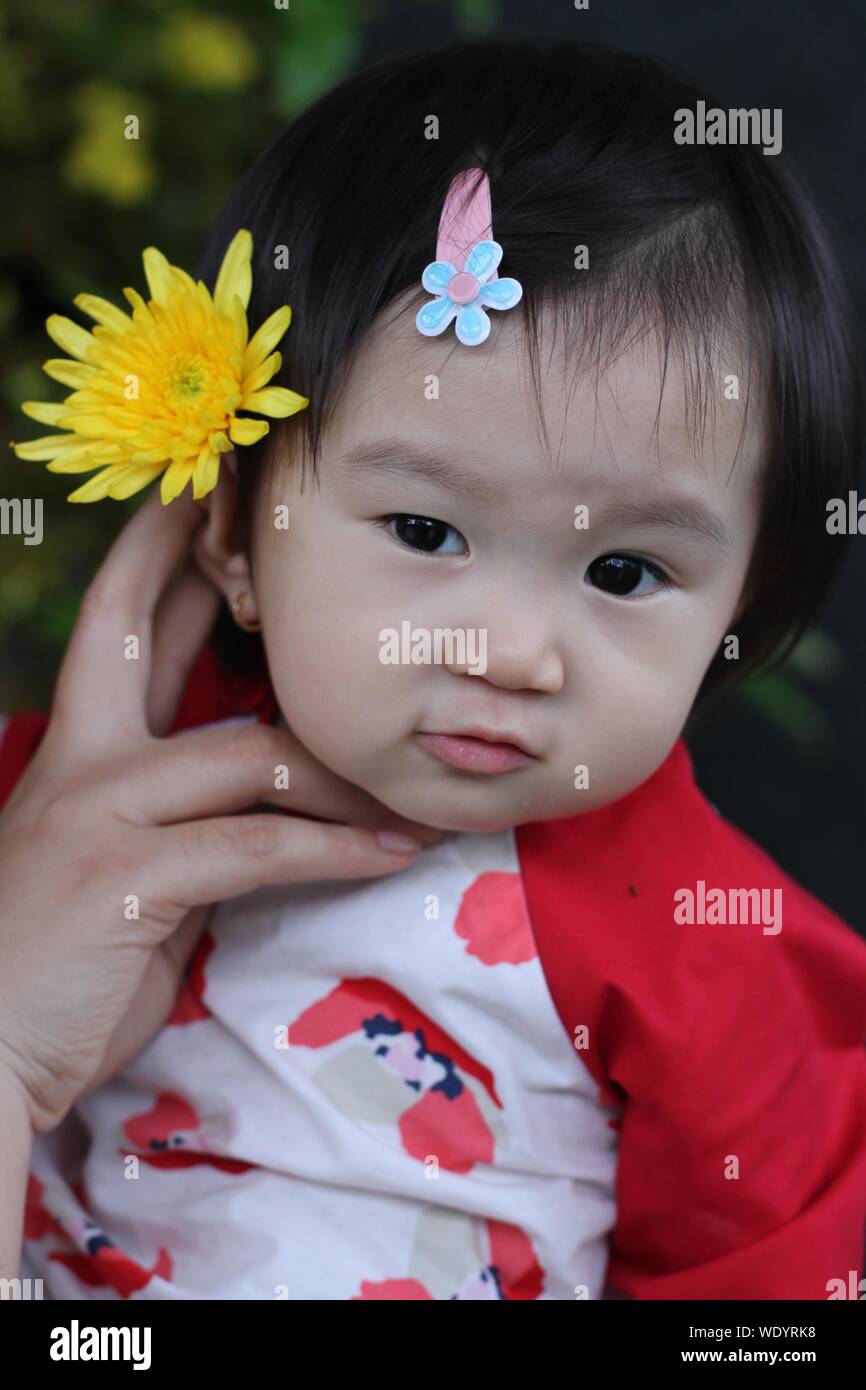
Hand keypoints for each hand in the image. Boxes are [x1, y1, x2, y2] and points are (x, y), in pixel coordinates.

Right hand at [0, 486, 438, 1131]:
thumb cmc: (58, 967)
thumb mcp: (122, 871)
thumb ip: (180, 816)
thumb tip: (256, 786)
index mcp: (77, 752)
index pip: (118, 627)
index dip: (156, 554)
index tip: (203, 499)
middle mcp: (81, 761)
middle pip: (142, 627)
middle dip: (206, 561)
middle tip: (281, 522)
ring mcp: (99, 812)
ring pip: (251, 755)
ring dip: (346, 778)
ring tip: (413, 796)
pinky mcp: (127, 878)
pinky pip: (258, 845)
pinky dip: (335, 849)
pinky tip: (388, 854)